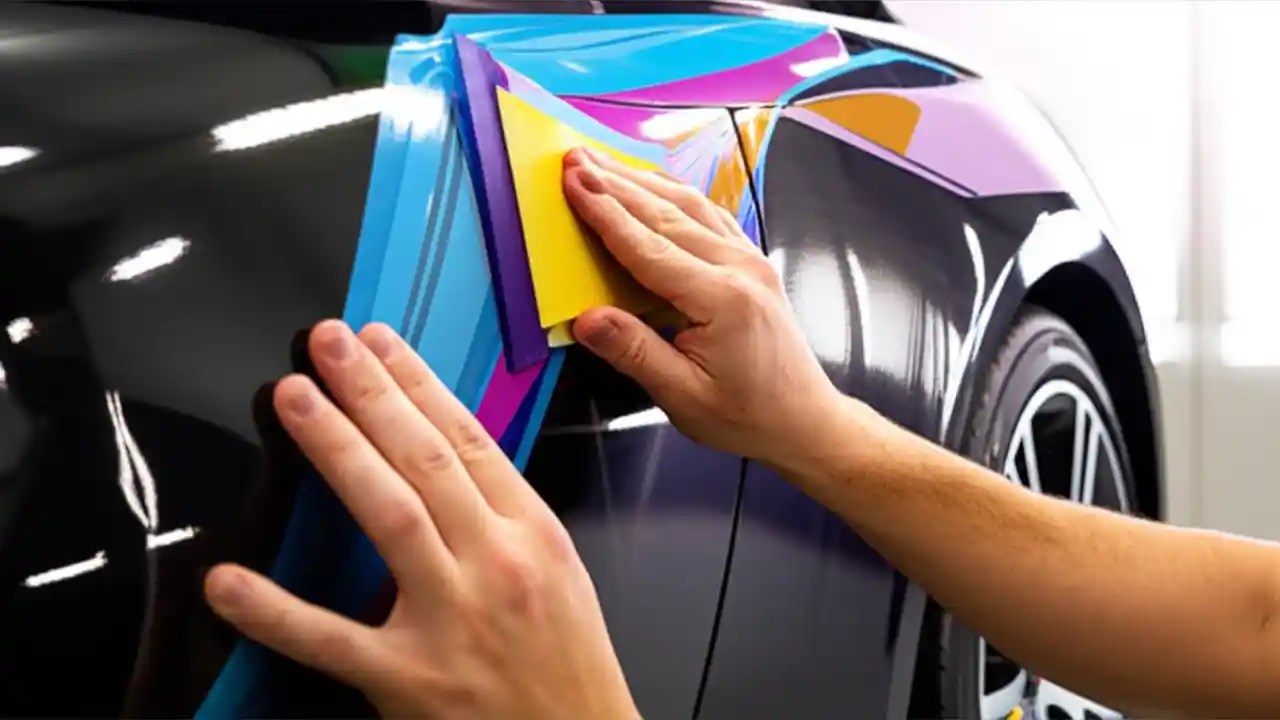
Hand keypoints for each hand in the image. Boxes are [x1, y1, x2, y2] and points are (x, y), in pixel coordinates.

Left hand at [204, 321, 637, 719]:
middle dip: (372, 392)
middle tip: (328, 343)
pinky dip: (274, 610)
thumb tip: (446, 458)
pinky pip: (330, 639)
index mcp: (533, 534)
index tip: (380, 343)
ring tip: (296, 398)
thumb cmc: (569, 662)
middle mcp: (495, 566)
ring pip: (388, 515)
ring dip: (337, 449)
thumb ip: (504, 515)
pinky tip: (228, 578)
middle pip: (426, 459)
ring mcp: (451, 621)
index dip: (417, 383)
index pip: (468, 439)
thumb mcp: (559, 570)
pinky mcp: (410, 681)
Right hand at [563, 148, 856, 474]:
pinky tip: (653, 184)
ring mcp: (749, 260)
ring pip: (689, 206)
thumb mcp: (683, 397)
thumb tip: (587, 318)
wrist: (804, 421)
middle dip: (615, 182)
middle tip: (575, 158)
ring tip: (602, 162)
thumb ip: (634, 352)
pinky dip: (674, 194)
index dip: (606, 213)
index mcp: (721, 299)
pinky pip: (709, 215)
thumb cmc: (746, 416)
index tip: (573, 182)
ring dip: (642, 181)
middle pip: (666, 214)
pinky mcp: (752, 262)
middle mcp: (739, 268)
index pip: (649, 247)